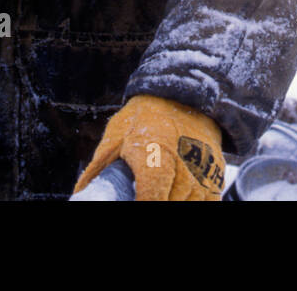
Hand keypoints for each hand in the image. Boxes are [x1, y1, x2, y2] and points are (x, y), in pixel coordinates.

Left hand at [73, 94, 224, 200]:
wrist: (184, 93)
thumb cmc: (146, 116)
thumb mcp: (116, 136)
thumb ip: (99, 167)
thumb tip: (80, 192)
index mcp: (155, 155)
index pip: (151, 197)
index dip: (144, 203)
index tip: (135, 202)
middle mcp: (183, 164)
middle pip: (171, 203)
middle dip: (158, 202)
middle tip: (143, 197)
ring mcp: (203, 169)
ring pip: (191, 203)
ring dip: (176, 203)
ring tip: (162, 196)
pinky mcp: (216, 171)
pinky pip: (208, 200)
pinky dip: (195, 203)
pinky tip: (180, 198)